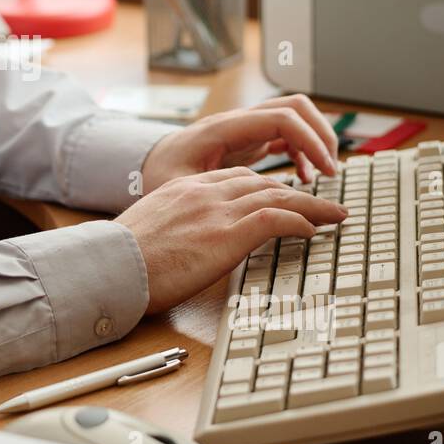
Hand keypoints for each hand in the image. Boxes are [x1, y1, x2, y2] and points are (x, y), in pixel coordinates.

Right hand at [115, 167, 348, 313]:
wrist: (109, 266)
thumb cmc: (121, 261)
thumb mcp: (150, 234)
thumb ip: (174, 230)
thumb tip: (185, 247)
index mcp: (183, 189)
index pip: (236, 178)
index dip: (267, 185)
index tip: (284, 195)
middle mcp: (203, 192)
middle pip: (262, 183)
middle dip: (297, 191)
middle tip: (322, 202)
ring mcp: (216, 211)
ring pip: (277, 195)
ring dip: (312, 204)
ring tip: (334, 214)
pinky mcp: (226, 234)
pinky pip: (275, 218)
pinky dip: (300, 219)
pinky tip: (314, 229)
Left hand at [141, 94, 339, 189]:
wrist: (148, 163)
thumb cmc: (158, 173)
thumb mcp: (175, 184)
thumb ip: (204, 187)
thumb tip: (235, 196)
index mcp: (223, 128)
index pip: (281, 118)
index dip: (309, 140)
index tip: (324, 170)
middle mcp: (239, 122)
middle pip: (295, 107)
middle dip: (321, 133)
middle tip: (331, 169)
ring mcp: (246, 129)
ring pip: (295, 117)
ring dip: (316, 140)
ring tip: (324, 174)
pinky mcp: (249, 141)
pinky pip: (287, 135)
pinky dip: (303, 151)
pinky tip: (304, 177)